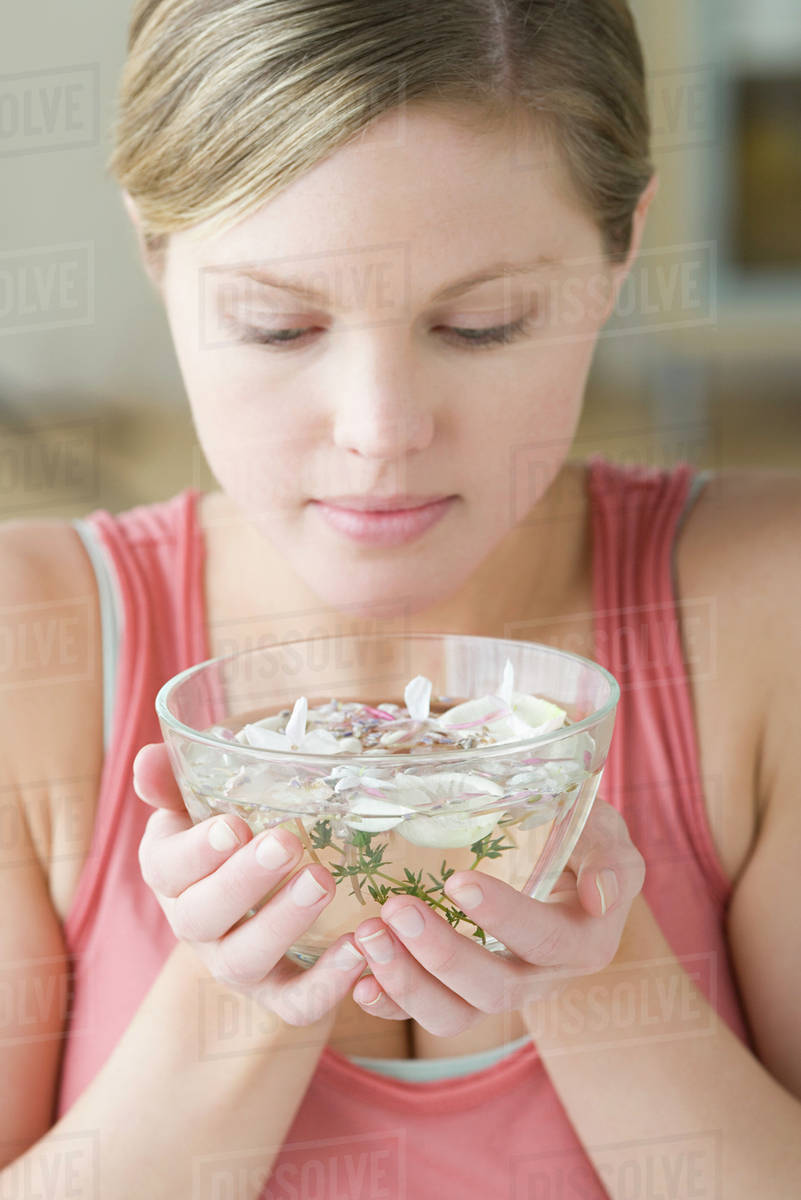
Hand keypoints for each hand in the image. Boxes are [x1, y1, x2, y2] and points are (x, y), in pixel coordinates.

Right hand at [132, 742, 367, 1026]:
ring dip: (282, 923)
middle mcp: (195, 925)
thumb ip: (175, 782)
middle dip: (244, 880)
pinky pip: (297, 1003)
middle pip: (203, 916)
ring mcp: (235, 964)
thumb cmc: (232, 836)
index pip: (168, 868)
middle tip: (286, 844)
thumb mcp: (199, 804)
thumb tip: (148, 759)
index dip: (197, 852)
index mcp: (172, 874)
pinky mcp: (279, 994)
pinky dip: (327, 983)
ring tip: (323, 881)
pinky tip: (359, 948)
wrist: (258, 899)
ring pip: (245, 960)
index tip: (233, 826)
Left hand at [347, 797, 646, 1032]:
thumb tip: (601, 893)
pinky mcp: (461, 995)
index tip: (459, 882)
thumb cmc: (581, 838)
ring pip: (455, 1016)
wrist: (563, 859)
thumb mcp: (605, 835)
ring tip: (368, 937)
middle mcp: (542, 978)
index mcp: (583, 942)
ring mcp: (499, 992)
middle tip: (397, 910)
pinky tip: (359, 983)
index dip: (503, 917)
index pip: (544, 938)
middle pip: (494, 989)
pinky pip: (426, 1015)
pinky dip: (391, 1005)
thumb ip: (609, 858)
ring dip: (407, 982)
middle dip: (442, 953)